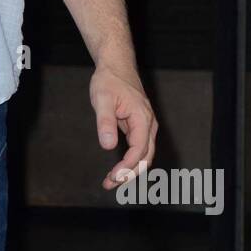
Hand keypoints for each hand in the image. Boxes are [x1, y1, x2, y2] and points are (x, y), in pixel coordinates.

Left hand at [90, 64, 157, 190]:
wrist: (117, 66)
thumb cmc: (109, 80)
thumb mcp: (102, 99)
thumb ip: (105, 122)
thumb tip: (108, 146)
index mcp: (142, 118)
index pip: (139, 149)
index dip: (128, 166)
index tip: (114, 176)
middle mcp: (148, 124)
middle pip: (146, 156)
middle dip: (130, 173)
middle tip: (110, 184)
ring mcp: (146, 126)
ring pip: (144, 154)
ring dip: (130, 170)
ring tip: (111, 181)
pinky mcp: (139, 126)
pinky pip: (139, 148)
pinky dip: (130, 161)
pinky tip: (118, 169)